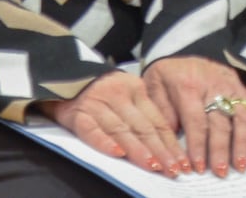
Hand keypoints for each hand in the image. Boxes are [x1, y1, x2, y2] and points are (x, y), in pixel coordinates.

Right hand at [44, 71, 187, 177]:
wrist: (64, 76)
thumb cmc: (101, 91)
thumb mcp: (127, 95)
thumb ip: (143, 115)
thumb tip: (166, 147)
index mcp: (135, 90)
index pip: (157, 121)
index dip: (170, 143)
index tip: (181, 161)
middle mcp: (118, 95)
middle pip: (143, 127)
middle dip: (160, 151)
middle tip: (172, 169)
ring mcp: (97, 104)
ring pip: (121, 130)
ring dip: (138, 150)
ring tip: (152, 166)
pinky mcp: (78, 114)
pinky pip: (92, 131)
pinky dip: (105, 143)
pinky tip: (117, 154)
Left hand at [142, 56, 245, 176]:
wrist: (180, 49)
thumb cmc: (166, 75)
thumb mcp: (154, 88)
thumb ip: (163, 114)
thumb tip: (174, 142)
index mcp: (188, 86)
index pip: (196, 121)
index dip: (198, 146)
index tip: (199, 167)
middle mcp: (213, 85)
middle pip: (221, 122)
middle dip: (221, 150)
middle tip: (221, 172)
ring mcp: (230, 85)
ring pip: (241, 116)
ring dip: (243, 143)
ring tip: (241, 165)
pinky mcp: (241, 86)